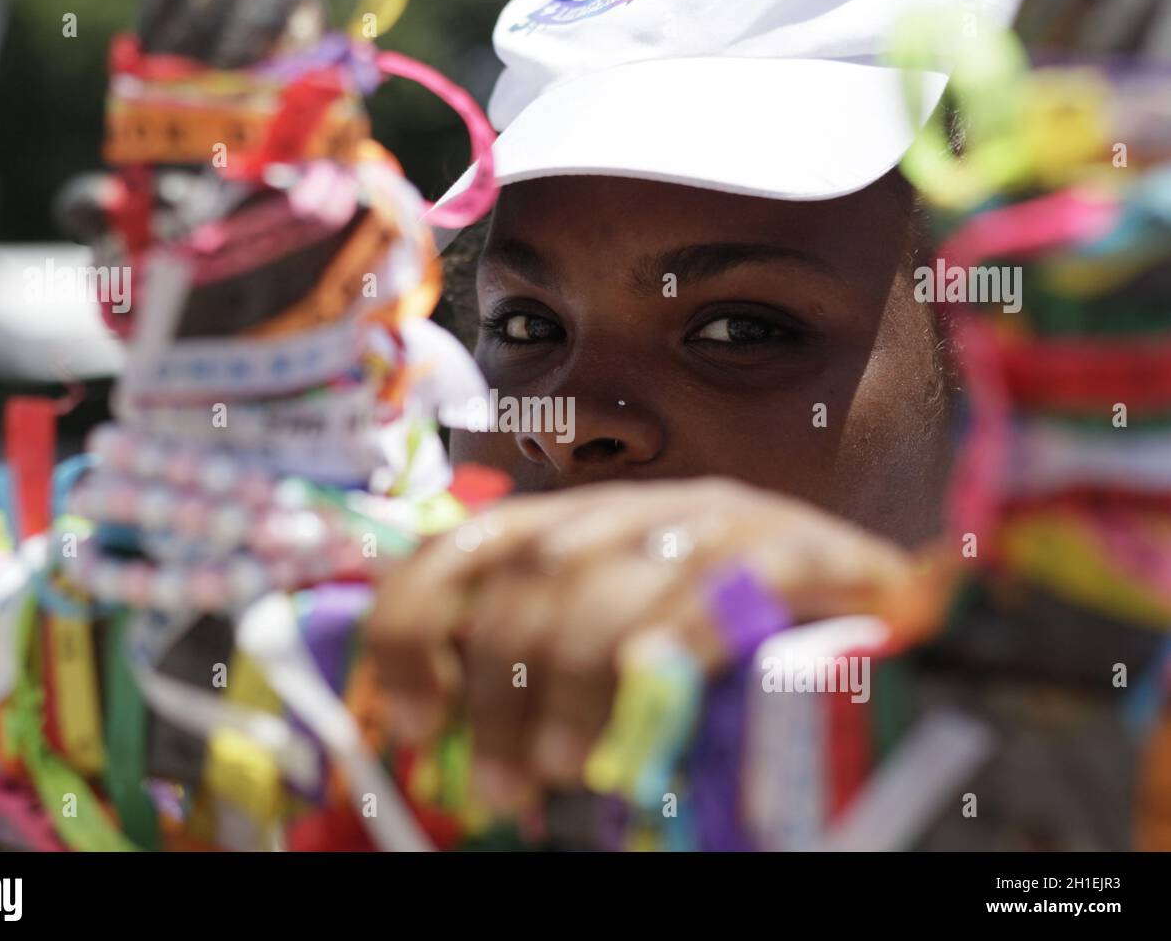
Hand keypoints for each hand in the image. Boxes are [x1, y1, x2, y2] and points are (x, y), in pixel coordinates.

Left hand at [368, 478, 940, 808]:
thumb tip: (463, 750)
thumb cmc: (736, 650)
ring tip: (568, 770)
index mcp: (579, 527)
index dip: (416, 627)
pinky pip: (718, 593)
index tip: (410, 721)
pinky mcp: (793, 548)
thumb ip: (552, 682)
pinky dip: (670, 650)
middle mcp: (636, 510)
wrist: (883, 610)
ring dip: (571, 685)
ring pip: (609, 581)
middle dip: (499, 685)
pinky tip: (649, 701)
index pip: (465, 547)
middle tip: (505, 784)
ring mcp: (715, 521)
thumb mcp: (625, 657)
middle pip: (530, 571)